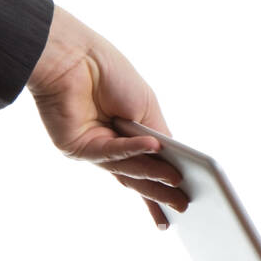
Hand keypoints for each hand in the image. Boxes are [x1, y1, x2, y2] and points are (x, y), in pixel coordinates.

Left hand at [26, 6, 187, 227]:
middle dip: (161, 192)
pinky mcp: (76, 148)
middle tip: (183, 206)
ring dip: (152, 175)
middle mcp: (110, 147)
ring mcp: (93, 150)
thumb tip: (177, 167)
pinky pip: (110, 153)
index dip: (166, 185)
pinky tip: (152, 146)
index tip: (186, 200)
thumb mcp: (148, 109)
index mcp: (128, 137)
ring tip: (176, 180)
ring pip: (126, 170)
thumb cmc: (111, 74)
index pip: (149, 167)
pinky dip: (132, 150)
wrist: (74, 54)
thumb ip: (162, 138)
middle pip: (138, 176)